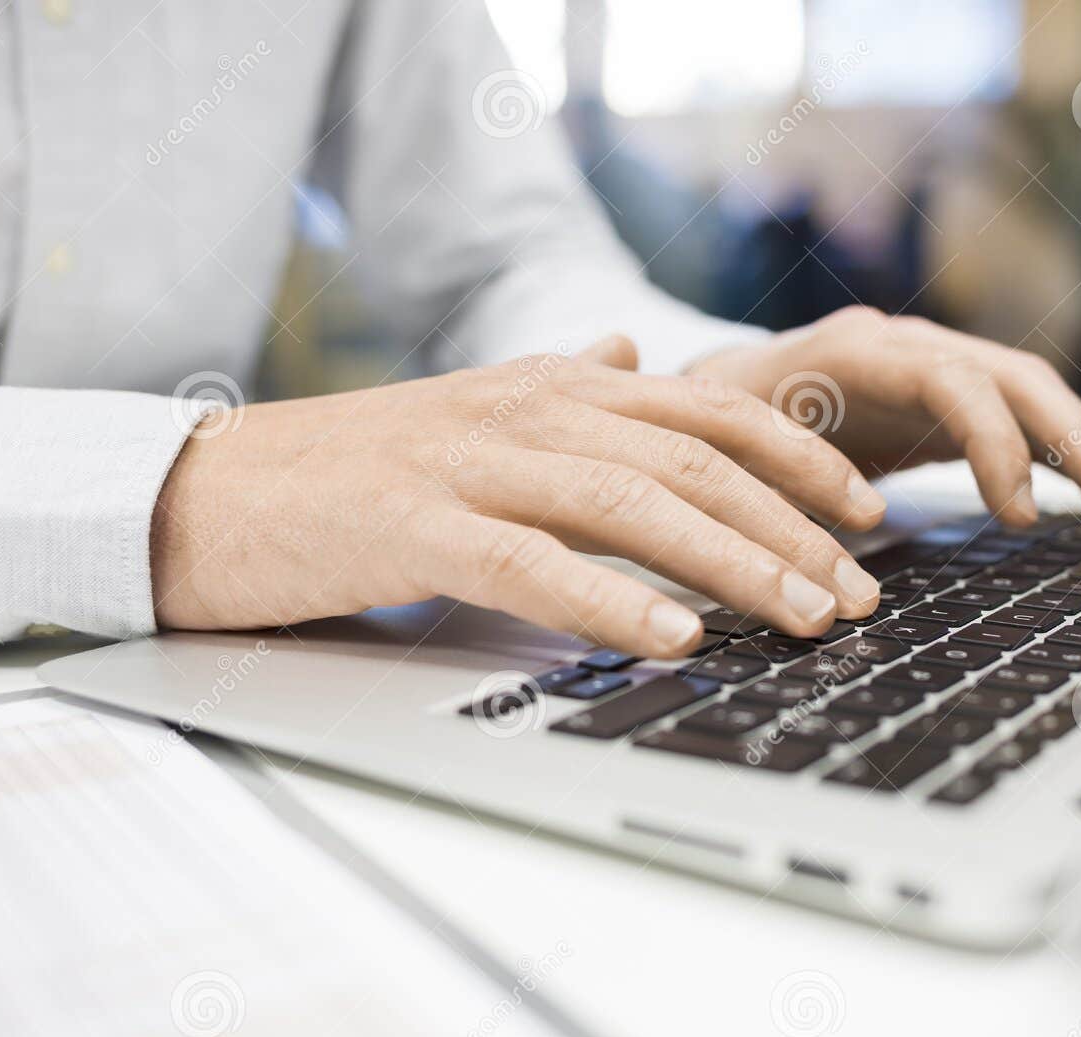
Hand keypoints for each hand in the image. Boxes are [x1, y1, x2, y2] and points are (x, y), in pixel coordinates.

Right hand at [150, 337, 886, 656]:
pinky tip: (678, 634)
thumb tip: (633, 358)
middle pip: (692, 462)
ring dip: (734, 565)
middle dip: (792, 528)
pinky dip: (614, 600)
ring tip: (803, 617)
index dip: (797, 458)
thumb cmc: (354, 469)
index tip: (865, 510)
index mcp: (549, 387)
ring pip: (634, 506)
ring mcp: (470, 464)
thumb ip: (563, 388)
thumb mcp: (473, 411)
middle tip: (859, 590)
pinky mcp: (416, 529)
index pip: (706, 410)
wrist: (214, 492)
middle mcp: (525, 411)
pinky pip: (536, 564)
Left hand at [693, 305, 1080, 533]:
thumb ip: (777, 476)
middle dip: (1074, 442)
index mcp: (851, 352)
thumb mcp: (734, 450)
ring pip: (1030, 397)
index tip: (1014, 515)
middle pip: (1012, 379)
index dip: (991, 441)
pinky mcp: (947, 401)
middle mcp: (904, 347)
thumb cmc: (718, 431)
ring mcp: (932, 368)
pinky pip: (1020, 422)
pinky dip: (1062, 461)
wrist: (714, 400)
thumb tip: (836, 526)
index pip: (946, 378)